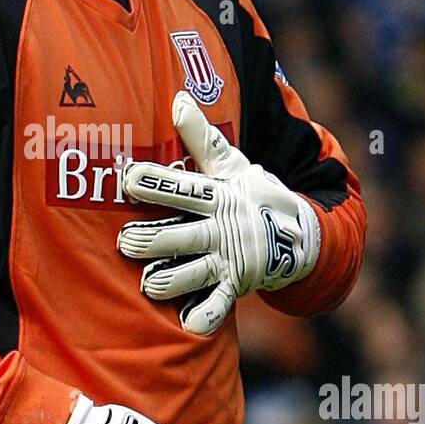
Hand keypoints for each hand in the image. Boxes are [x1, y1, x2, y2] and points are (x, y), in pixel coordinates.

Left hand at [117, 91, 319, 335]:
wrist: (300, 235)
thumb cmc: (254, 194)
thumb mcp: (233, 165)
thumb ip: (202, 137)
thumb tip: (179, 98)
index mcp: (220, 197)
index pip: (185, 188)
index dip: (157, 183)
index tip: (128, 178)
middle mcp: (222, 230)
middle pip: (184, 236)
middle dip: (154, 240)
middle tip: (124, 242)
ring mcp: (229, 262)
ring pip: (194, 273)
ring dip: (171, 279)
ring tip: (147, 282)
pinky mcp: (234, 288)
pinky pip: (218, 305)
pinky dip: (206, 316)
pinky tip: (188, 325)